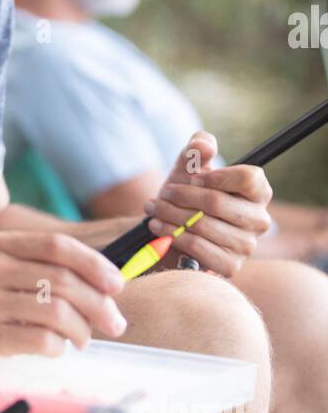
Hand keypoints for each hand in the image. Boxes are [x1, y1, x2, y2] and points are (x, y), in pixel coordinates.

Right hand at [0, 229, 127, 373]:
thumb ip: (30, 270)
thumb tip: (96, 285)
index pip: (59, 246)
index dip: (96, 265)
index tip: (116, 285)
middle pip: (64, 279)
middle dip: (100, 303)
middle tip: (114, 323)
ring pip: (57, 311)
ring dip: (82, 330)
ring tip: (83, 341)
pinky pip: (40, 340)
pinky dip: (58, 347)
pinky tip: (56, 351)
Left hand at [144, 132, 272, 277]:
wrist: (171, 226)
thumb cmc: (186, 192)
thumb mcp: (189, 165)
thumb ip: (197, 147)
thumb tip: (203, 146)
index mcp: (259, 192)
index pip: (248, 178)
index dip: (215, 176)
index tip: (192, 176)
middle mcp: (259, 220)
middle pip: (216, 202)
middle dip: (182, 195)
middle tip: (163, 193)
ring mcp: (247, 246)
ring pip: (202, 224)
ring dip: (170, 214)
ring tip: (153, 208)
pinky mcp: (230, 266)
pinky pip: (198, 247)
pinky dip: (173, 235)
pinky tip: (159, 227)